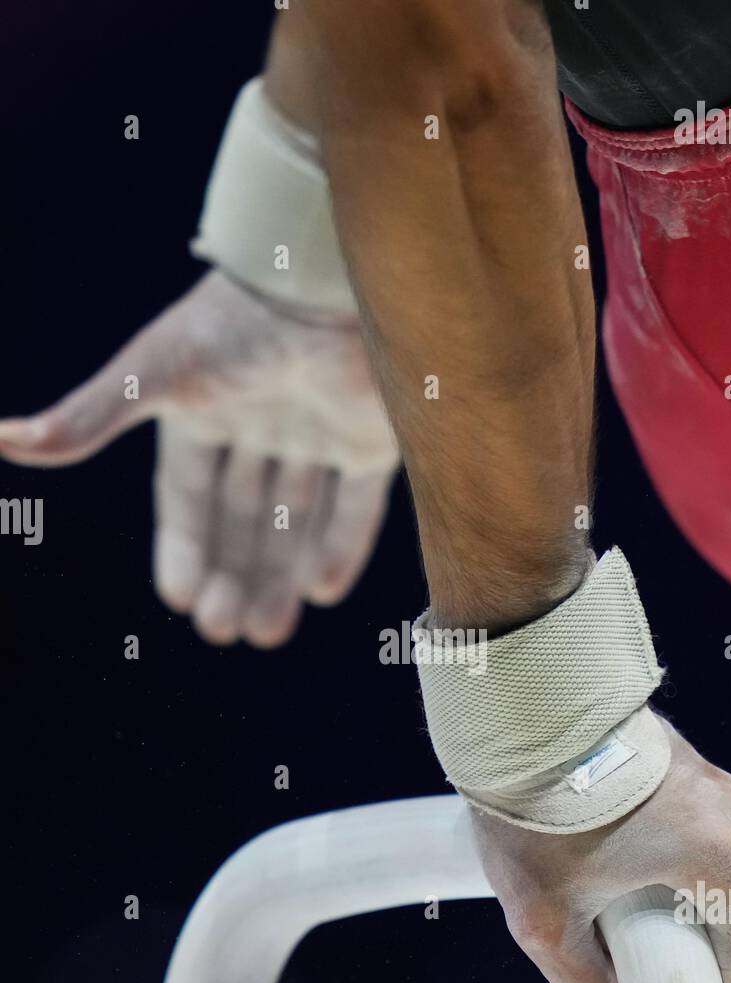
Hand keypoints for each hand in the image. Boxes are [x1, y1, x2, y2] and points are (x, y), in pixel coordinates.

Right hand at [0, 270, 397, 645]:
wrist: (321, 280)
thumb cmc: (231, 322)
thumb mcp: (153, 378)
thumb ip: (89, 419)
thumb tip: (6, 442)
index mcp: (205, 413)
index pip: (188, 498)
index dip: (183, 548)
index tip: (179, 600)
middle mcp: (262, 427)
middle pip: (243, 520)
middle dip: (231, 576)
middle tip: (223, 630)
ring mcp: (318, 432)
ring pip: (297, 522)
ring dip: (281, 577)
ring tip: (266, 632)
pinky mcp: (372, 438)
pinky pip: (356, 507)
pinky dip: (342, 550)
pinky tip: (322, 594)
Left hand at [470, 718, 730, 982]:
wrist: (520, 717)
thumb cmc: (537, 813)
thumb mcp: (542, 920)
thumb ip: (580, 979)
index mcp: (716, 857)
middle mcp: (730, 814)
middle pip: (719, 905)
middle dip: (674, 931)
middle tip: (613, 931)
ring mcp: (711, 779)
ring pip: (699, 861)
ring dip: (659, 883)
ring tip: (593, 878)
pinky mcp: (685, 757)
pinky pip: (683, 821)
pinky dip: (651, 844)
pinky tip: (595, 840)